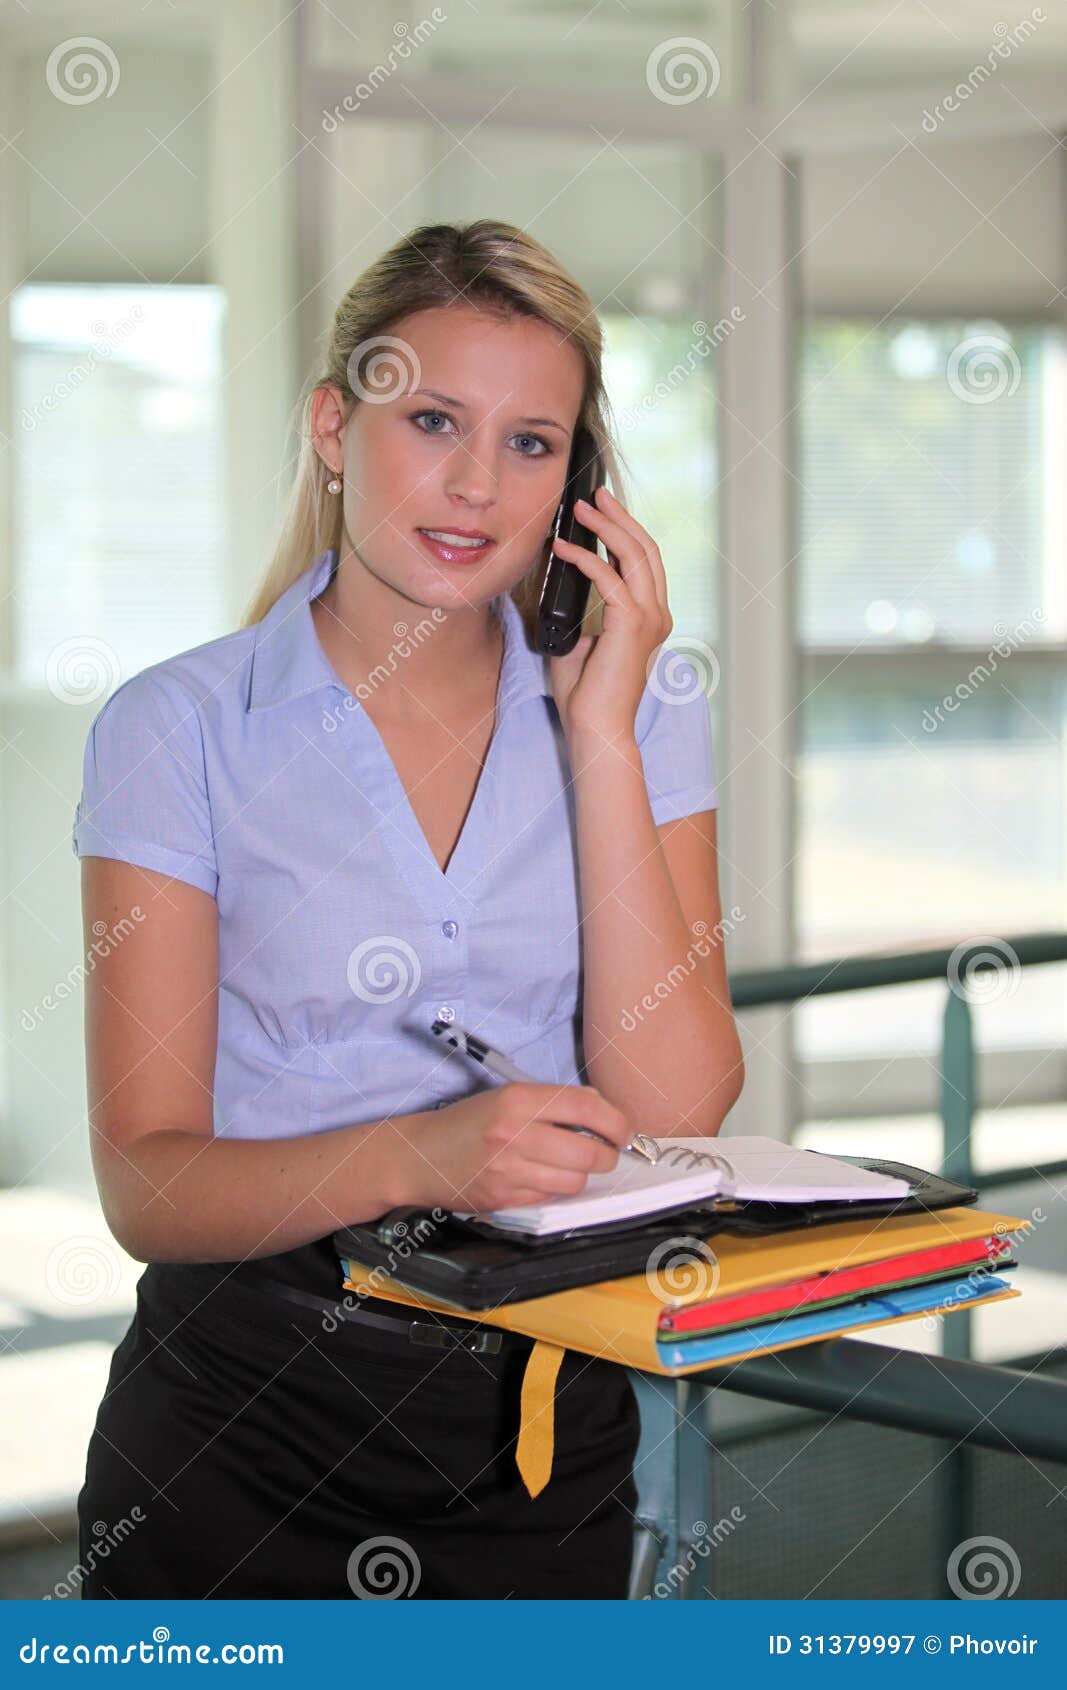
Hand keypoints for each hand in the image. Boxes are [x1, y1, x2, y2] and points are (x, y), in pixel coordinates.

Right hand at [402, 1082, 631, 1213]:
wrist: (419, 1155)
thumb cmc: (468, 1123)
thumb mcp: (508, 1097)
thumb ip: (554, 1102)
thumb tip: (604, 1110)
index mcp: (517, 1100)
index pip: (585, 1107)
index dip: (616, 1121)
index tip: (624, 1131)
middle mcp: (513, 1133)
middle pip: (588, 1152)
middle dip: (606, 1155)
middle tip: (605, 1153)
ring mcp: (508, 1170)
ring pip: (574, 1181)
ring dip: (581, 1176)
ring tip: (569, 1166)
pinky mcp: (503, 1199)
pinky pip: (550, 1198)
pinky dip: (555, 1190)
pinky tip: (541, 1178)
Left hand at [547, 484, 673, 743]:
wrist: (596, 729)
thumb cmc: (587, 696)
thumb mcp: (582, 644)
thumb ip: (582, 615)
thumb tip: (562, 589)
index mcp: (650, 618)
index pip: (645, 563)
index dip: (626, 531)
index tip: (603, 511)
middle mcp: (657, 614)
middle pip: (646, 550)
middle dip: (620, 517)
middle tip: (595, 496)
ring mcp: (648, 618)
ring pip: (634, 556)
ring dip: (606, 527)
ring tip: (581, 509)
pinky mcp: (631, 625)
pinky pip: (609, 578)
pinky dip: (585, 558)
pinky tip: (563, 549)